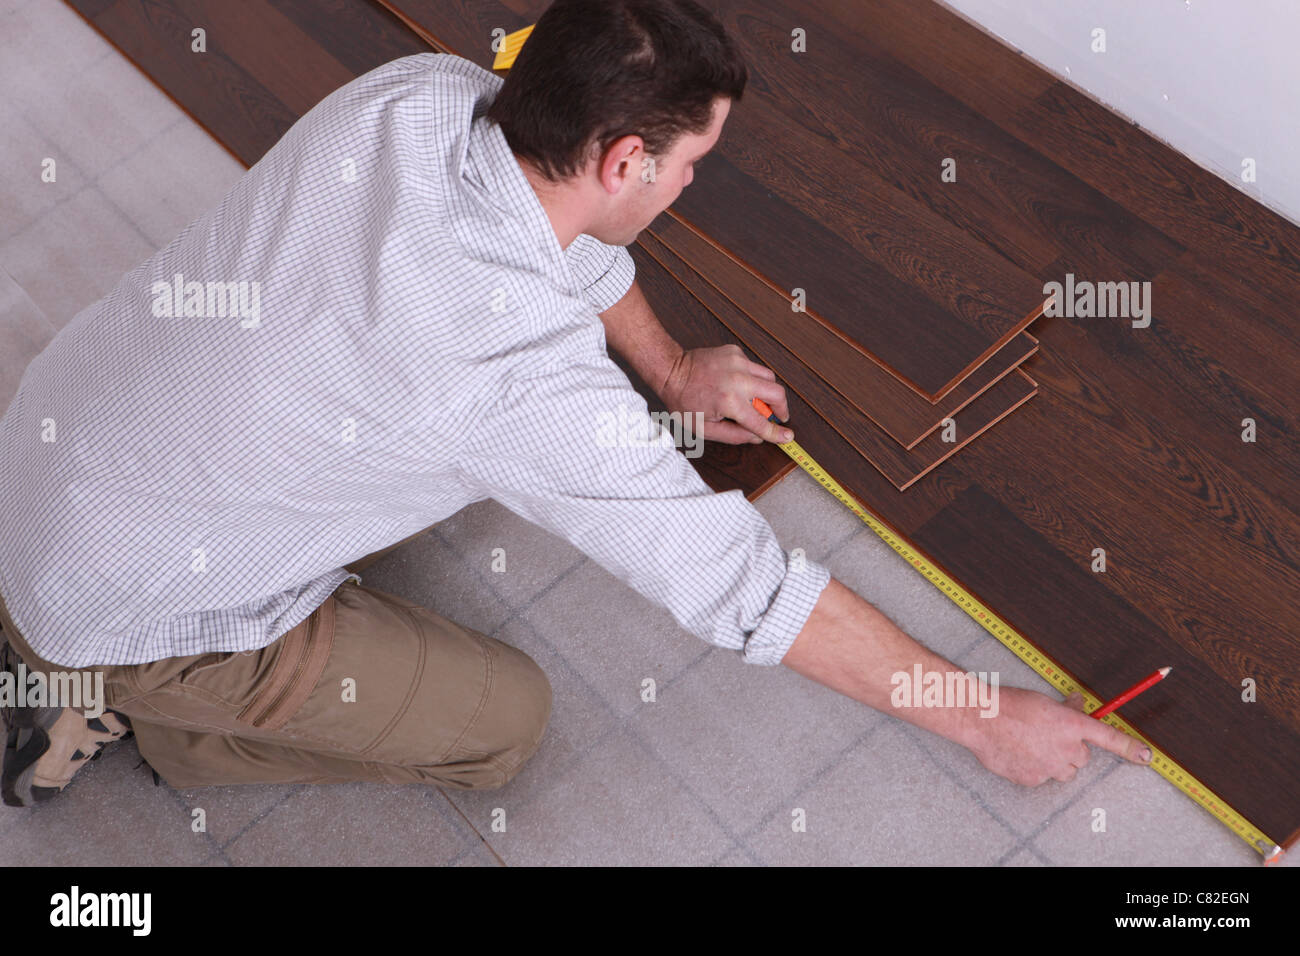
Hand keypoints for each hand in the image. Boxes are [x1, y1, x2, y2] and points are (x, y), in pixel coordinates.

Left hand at [658, 344, 792, 444]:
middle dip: (781, 408)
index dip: (777, 433)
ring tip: (753, 400)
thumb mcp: (704, 429)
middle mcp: (738, 380)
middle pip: (777, 393)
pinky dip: (752, 378)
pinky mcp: (735, 352)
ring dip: (767, 392)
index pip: (761, 422)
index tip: (788, 437)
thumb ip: (734, 436)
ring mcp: (738, 362)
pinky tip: (736, 383)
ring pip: (769, 378)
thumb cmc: (683, 401)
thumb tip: (758, 437)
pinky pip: (754, 367)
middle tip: (776, 416)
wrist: (670, 369)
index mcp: (729, 402)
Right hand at [965, 686, 1152, 785]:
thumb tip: (1077, 703)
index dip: (1130, 749)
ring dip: (1054, 761)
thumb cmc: (1009, 705)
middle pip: (1081, 758)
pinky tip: (1017, 753)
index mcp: (1072, 725)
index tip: (1147, 757)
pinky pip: (1041, 777)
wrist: (981, 719)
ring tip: (1030, 745)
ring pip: (1063, 771)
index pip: (1110, 738)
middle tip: (1049, 736)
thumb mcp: (1043, 701)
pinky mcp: (1033, 779)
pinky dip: (1033, 768)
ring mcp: (1050, 767)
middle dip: (1070, 749)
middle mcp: (1066, 748)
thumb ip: (1066, 708)